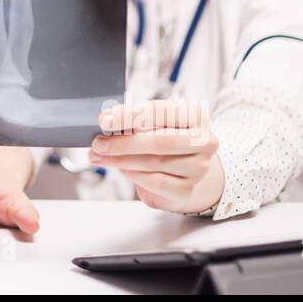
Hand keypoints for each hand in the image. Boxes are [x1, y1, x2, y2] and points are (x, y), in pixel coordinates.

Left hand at [90, 100, 223, 213]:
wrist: (185, 170)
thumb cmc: (165, 138)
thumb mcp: (154, 124)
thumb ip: (135, 121)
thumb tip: (107, 120)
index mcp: (197, 116)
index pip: (161, 112)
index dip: (130, 115)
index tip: (105, 119)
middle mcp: (204, 141)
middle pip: (160, 141)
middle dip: (123, 142)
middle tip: (98, 143)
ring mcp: (198, 168)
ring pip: (154, 163)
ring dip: (120, 159)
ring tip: (99, 156)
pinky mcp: (186, 190)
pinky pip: (154, 181)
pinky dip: (132, 174)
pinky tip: (120, 168)